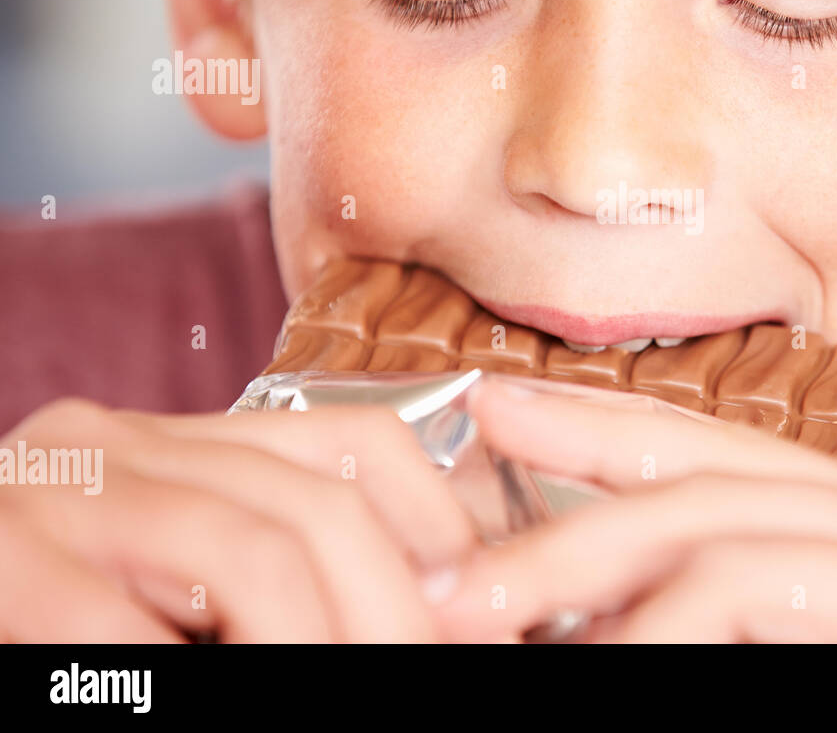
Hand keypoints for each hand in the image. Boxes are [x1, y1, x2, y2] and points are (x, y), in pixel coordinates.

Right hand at [0, 397, 474, 641]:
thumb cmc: (76, 627)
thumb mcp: (198, 599)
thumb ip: (290, 585)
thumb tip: (448, 612)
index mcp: (175, 444)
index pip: (355, 443)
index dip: (446, 528)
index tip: (492, 614)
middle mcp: (110, 444)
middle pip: (319, 504)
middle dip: (406, 612)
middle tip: (462, 667)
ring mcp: (44, 495)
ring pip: (255, 545)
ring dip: (334, 640)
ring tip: (368, 688)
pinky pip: (132, 626)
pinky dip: (212, 667)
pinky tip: (221, 691)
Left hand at [429, 378, 836, 642]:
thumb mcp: (791, 652)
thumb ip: (721, 609)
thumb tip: (587, 604)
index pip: (743, 463)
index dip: (610, 432)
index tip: (498, 412)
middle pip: (732, 491)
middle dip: (573, 517)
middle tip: (454, 564)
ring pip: (746, 542)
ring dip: (597, 575)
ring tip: (488, 616)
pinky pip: (789, 591)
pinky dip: (675, 626)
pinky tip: (608, 650)